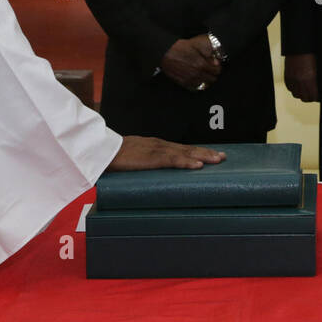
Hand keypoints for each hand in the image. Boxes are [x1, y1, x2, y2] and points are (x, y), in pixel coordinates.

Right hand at [107, 136, 225, 170]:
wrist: (99, 149)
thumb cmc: (112, 156)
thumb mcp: (132, 159)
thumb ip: (142, 164)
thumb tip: (147, 176)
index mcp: (155, 145)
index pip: (181, 148)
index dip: (196, 151)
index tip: (211, 154)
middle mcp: (159, 145)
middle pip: (187, 148)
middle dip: (206, 152)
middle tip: (223, 157)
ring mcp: (156, 150)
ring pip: (185, 153)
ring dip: (203, 156)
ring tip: (218, 160)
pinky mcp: (150, 158)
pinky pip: (172, 160)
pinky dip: (187, 163)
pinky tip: (198, 166)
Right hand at [161, 35, 221, 90]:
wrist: (165, 53)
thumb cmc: (179, 48)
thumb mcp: (196, 46)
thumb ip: (208, 54)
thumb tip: (216, 61)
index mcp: (201, 64)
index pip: (217, 71)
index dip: (218, 68)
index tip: (216, 66)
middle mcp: (196, 74)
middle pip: (212, 79)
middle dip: (213, 74)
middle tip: (211, 70)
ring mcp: (190, 80)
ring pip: (205, 85)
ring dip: (206, 80)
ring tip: (205, 75)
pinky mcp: (183, 83)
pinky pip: (195, 88)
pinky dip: (198, 84)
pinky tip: (197, 79)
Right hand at [284, 53, 318, 101]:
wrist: (299, 47)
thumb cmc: (311, 55)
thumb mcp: (317, 68)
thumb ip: (317, 79)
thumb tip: (318, 88)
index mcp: (310, 79)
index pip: (313, 96)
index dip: (316, 98)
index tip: (318, 97)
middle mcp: (300, 81)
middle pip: (304, 98)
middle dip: (309, 98)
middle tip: (312, 95)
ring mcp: (293, 79)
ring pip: (296, 95)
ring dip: (300, 94)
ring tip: (304, 91)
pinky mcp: (287, 76)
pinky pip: (289, 88)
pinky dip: (293, 89)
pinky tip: (297, 86)